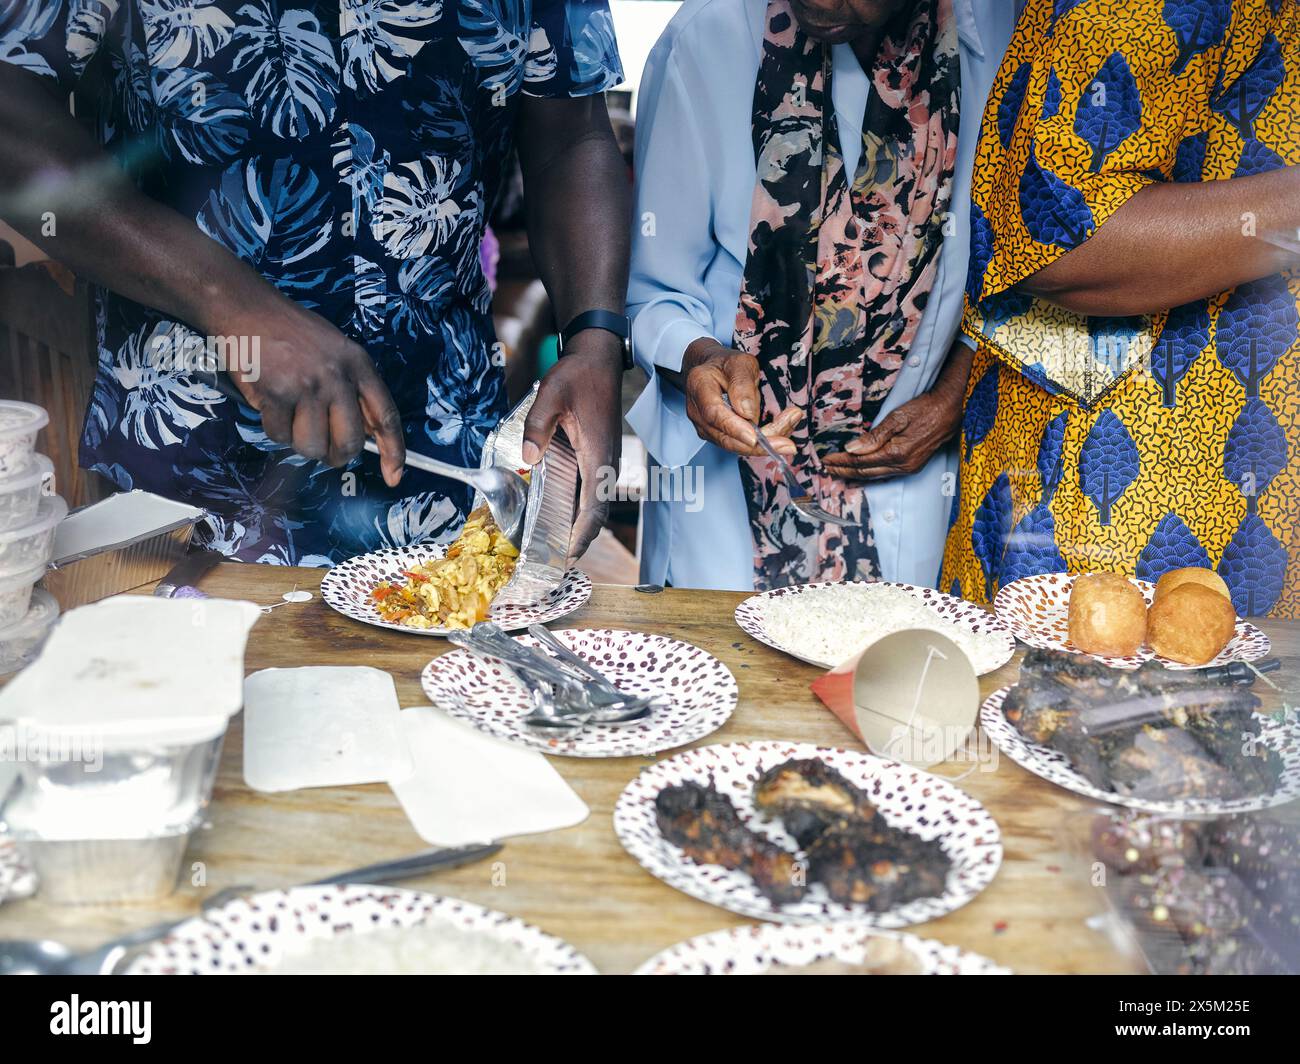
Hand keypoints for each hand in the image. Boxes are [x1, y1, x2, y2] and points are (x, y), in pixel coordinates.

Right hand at [217, 291, 405, 485]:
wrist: (248, 308)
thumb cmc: (293, 332)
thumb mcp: (338, 351)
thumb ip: (354, 389)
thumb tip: (368, 434)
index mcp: (359, 365)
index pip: (386, 416)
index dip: (393, 451)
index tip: (394, 476)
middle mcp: (337, 377)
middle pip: (348, 442)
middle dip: (336, 455)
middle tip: (325, 450)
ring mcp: (306, 386)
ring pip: (312, 446)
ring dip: (300, 442)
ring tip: (292, 418)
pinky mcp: (275, 394)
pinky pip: (279, 435)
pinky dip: (274, 429)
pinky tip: (271, 406)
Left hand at [522, 330, 622, 560]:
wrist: (598, 358)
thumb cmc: (578, 375)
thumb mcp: (551, 395)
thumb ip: (538, 427)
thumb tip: (527, 458)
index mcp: (597, 454)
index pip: (594, 506)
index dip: (582, 533)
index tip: (566, 553)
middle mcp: (606, 462)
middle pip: (598, 512)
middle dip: (580, 538)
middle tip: (555, 560)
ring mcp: (605, 459)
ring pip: (597, 503)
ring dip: (581, 526)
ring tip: (557, 546)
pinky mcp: (600, 455)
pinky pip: (593, 490)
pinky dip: (581, 508)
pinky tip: (563, 515)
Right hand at [682, 339, 799, 456]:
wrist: (712, 369)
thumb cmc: (726, 364)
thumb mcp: (740, 363)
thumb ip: (743, 384)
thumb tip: (747, 413)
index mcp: (700, 386)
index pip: (714, 414)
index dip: (735, 428)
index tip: (755, 438)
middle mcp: (697, 411)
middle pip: (725, 437)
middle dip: (758, 445)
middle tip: (788, 444)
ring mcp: (704, 427)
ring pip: (735, 445)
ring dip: (766, 443)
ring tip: (791, 425)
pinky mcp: (716, 436)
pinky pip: (739, 444)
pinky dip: (762, 442)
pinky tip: (781, 431)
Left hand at [821, 386, 962, 480]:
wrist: (951, 410)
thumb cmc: (925, 409)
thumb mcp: (897, 418)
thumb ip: (874, 436)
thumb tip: (852, 450)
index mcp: (897, 453)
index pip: (861, 461)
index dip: (841, 462)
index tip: (826, 460)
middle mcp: (902, 466)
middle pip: (865, 472)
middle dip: (844, 471)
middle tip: (826, 469)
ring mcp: (909, 468)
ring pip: (875, 475)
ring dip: (854, 474)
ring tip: (838, 471)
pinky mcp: (913, 466)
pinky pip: (885, 473)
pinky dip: (869, 473)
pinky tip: (861, 471)